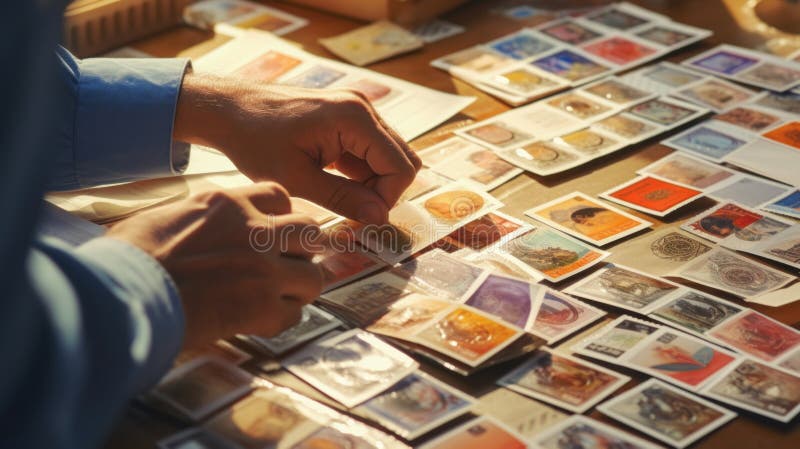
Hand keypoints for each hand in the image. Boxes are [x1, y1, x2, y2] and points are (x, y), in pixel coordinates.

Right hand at [106, 182, 323, 349]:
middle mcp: (254, 231)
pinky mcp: (263, 308)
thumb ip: (199, 218)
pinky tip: (259, 322)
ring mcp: (264, 269)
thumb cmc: (129, 258)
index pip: (278, 195)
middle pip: (309, 230)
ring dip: (299, 288)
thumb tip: (198, 225)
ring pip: (313, 275)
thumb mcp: (165, 217)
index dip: (281, 215)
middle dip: (302, 249)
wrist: (124, 296)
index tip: (272, 230)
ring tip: (277, 297)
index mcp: (227, 203)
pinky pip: (294, 315)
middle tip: (284, 264)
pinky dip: (281, 320)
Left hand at [172, 74, 420, 224]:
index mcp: (354, 118)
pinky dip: (360, 173)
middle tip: (352, 212)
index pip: (399, 166)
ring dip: (372, 183)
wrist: (229, 110)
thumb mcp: (295, 179)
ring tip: (337, 197)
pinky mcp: (347, 117)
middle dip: (383, 192)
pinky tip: (331, 181)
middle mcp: (362, 108)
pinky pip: (371, 150)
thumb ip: (342, 199)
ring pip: (388, 157)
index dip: (387, 199)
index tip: (361, 220)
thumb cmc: (254, 140)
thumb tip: (379, 218)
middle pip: (401, 159)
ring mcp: (356, 110)